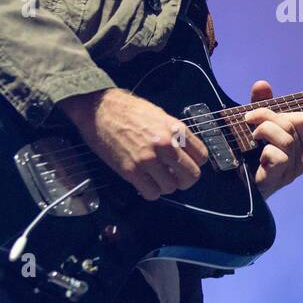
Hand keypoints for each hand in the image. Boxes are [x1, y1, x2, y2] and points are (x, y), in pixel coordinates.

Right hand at [59, 88, 208, 200]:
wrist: (100, 109)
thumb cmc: (129, 110)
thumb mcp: (160, 116)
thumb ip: (174, 135)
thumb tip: (183, 153)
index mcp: (175, 130)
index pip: (201, 156)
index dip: (195, 164)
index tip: (186, 165)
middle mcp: (166, 145)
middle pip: (191, 175)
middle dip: (185, 180)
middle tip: (175, 178)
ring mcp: (148, 159)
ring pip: (171, 187)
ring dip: (166, 186)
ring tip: (156, 179)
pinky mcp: (131, 171)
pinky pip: (151, 193)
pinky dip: (150, 192)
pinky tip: (145, 184)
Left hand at [243, 79, 302, 199]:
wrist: (235, 189)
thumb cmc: (247, 158)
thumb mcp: (255, 128)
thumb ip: (261, 106)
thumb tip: (262, 84)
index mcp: (300, 143)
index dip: (278, 112)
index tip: (254, 115)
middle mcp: (301, 157)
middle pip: (291, 125)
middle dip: (265, 117)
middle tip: (246, 122)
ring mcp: (293, 170)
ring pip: (286, 140)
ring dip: (264, 132)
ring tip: (251, 139)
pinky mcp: (280, 179)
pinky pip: (279, 157)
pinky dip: (265, 152)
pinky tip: (256, 158)